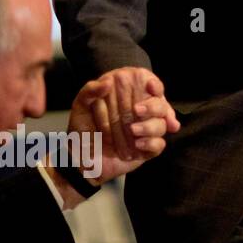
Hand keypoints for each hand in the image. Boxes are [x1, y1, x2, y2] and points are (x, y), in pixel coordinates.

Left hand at [67, 67, 179, 185]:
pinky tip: (138, 144)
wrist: (80, 160)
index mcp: (129, 98)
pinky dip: (151, 143)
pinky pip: (159, 144)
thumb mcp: (80, 108)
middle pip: (161, 104)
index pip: (149, 86)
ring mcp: (145, 131)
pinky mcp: (146, 149)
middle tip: (137, 110)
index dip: (155, 84)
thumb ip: (89, 91)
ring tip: (133, 131)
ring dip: (150, 126)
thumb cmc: (81, 130)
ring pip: (162, 124)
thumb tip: (107, 82)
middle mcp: (141, 113)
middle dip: (154, 106)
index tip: (151, 87)